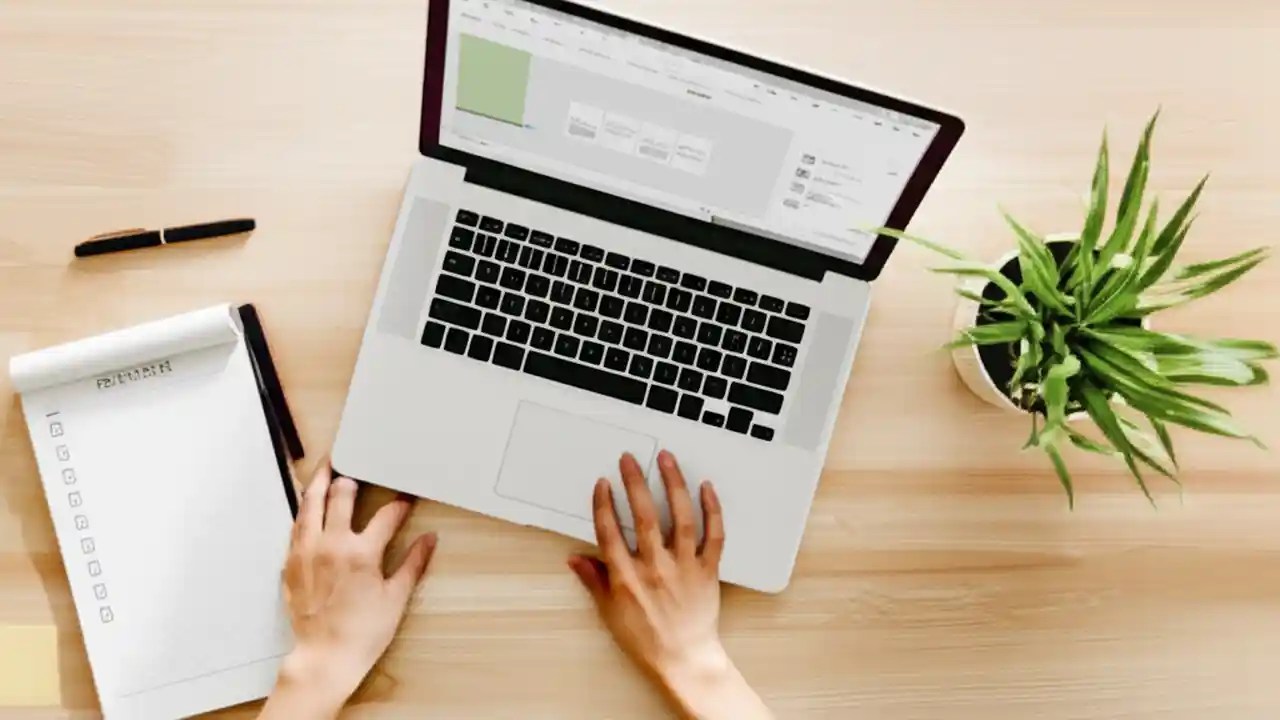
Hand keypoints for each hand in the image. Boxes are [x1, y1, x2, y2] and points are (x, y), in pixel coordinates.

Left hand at [259, 462, 436, 719]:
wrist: (325, 656)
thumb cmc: (361, 633)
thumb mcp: (396, 597)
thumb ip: (413, 563)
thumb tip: (429, 540)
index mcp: (361, 553)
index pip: (386, 515)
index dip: (400, 504)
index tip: (405, 500)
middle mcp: (331, 545)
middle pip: (340, 496)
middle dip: (352, 480)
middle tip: (357, 470)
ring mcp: (307, 552)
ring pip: (310, 504)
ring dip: (319, 483)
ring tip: (325, 467)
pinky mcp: (292, 563)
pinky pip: (296, 526)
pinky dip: (304, 510)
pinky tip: (308, 505)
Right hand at [568, 451, 770, 719]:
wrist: (684, 660)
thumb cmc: (646, 640)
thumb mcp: (609, 613)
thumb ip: (594, 581)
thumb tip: (574, 559)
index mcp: (627, 578)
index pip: (609, 532)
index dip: (604, 504)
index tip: (603, 483)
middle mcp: (655, 567)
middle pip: (644, 517)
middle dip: (635, 483)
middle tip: (629, 459)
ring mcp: (684, 567)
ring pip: (681, 518)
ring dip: (673, 485)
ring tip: (667, 459)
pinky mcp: (708, 570)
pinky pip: (713, 535)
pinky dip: (712, 509)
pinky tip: (706, 487)